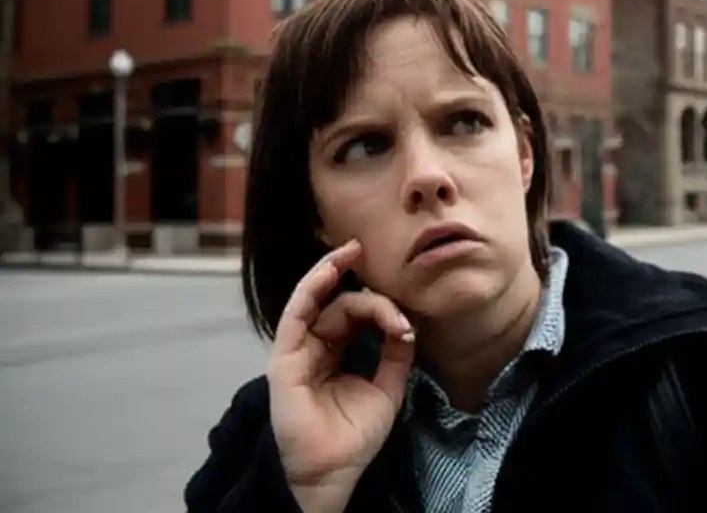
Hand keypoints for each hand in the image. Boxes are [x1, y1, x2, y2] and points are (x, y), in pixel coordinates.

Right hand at [266, 239, 415, 512]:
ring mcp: (297, 351)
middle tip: (395, 299)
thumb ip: (396, 353)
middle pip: (341, 306)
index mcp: (337, 353)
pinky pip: (295, 315)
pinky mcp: (283, 359)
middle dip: (369, 295)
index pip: (356, 316)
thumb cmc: (356, 434)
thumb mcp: (388, 386)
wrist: (336, 468)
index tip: (407, 322)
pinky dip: (312, 288)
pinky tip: (330, 269)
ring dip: (332, 272)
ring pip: (317, 302)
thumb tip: (408, 322)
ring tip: (353, 251)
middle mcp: (314, 347)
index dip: (382, 308)